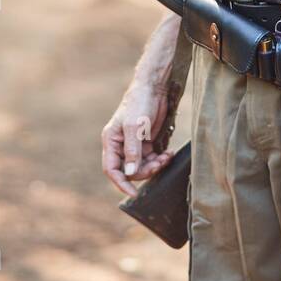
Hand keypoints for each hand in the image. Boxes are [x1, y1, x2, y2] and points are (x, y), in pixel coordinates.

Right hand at [101, 79, 174, 196]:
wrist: (154, 87)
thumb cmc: (139, 102)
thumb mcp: (135, 126)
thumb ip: (132, 151)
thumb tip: (131, 173)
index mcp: (111, 140)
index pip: (112, 169)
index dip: (121, 183)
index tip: (133, 193)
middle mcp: (121, 144)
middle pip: (130, 170)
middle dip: (145, 171)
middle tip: (159, 164)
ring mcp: (134, 144)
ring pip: (143, 166)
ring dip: (155, 165)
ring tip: (166, 157)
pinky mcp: (146, 141)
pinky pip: (152, 158)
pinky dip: (161, 158)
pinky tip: (169, 153)